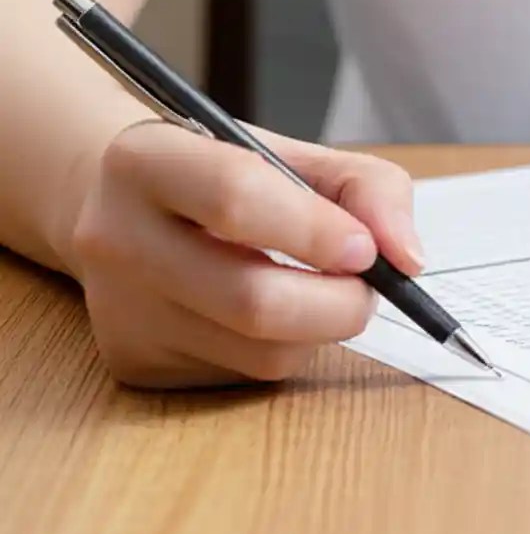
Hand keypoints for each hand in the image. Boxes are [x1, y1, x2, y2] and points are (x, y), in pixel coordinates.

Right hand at [69, 121, 423, 387]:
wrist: (124, 211)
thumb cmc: (224, 178)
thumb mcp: (294, 157)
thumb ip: (369, 189)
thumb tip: (407, 259)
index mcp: (148, 160)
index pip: (237, 198)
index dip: (317, 230)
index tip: (365, 249)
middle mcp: (117, 236)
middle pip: (253, 300)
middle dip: (339, 304)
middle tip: (365, 289)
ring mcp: (122, 309)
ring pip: (260, 353)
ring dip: (318, 332)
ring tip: (319, 295)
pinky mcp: (136, 362)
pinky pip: (242, 376)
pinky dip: (281, 351)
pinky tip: (267, 317)